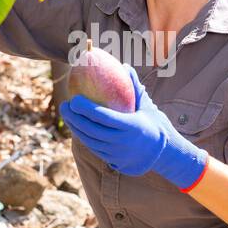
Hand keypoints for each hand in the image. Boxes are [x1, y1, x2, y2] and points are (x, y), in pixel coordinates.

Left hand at [58, 65, 207, 190]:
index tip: (74, 98)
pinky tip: (76, 125)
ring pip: (89, 140)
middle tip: (65, 104)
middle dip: (74, 118)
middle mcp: (122, 142)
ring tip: (67, 114)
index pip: (103, 117)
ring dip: (75, 127)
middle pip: (91, 130)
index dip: (86, 109)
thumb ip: (135, 87)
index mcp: (131, 127)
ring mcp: (116, 153)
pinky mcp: (112, 161)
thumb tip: (125, 66)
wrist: (162, 153)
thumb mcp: (147, 105)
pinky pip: (93, 147)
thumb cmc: (153, 123)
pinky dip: (83, 136)